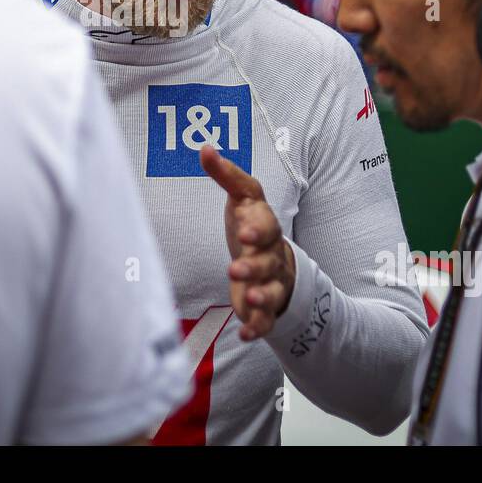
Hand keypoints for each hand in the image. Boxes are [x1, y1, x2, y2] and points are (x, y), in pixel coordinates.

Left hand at [200, 144, 295, 340]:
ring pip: (270, 291)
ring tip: (246, 299)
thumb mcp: (242, 199)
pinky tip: (244, 334)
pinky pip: (265, 321)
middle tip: (236, 268)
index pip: (267, 225)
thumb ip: (226, 175)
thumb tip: (205, 148)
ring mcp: (270, 283)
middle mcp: (271, 255)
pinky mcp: (263, 308)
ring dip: (259, 296)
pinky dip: (256, 328)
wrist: (276, 262)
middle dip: (253, 265)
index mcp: (265, 227)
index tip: (244, 231)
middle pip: (267, 261)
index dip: (257, 228)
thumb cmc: (252, 225)